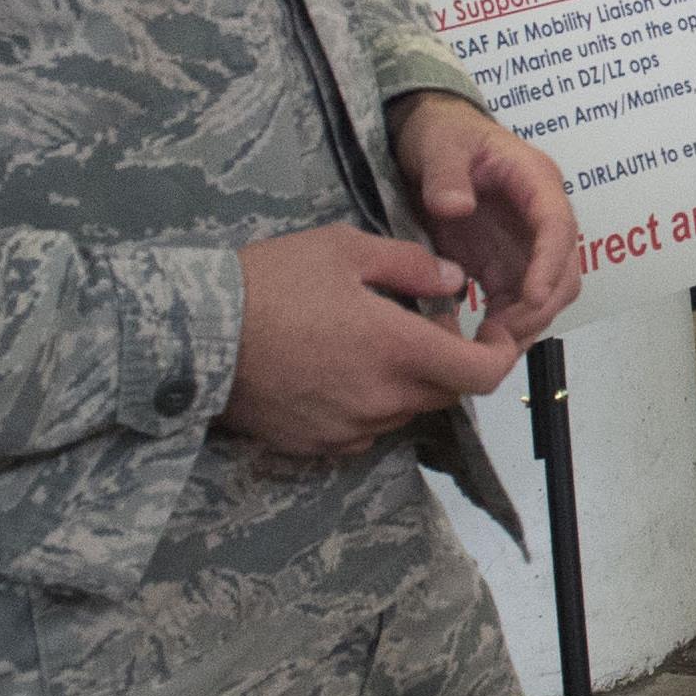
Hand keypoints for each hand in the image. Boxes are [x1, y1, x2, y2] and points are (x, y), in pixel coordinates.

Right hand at [225, 226, 523, 456]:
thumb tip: (454, 282)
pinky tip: (340, 370)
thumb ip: (410, 265)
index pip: (483, 374)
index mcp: (399, 351)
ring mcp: (349, 429)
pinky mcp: (318, 445)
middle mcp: (383, 400)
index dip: (502, 354)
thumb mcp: (345, 249)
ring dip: (408, 381)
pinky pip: (366, 429)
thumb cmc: (271, 282)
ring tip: (374, 341)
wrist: (193, 336)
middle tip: (423, 322)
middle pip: (447, 392)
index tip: (494, 332)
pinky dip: (371, 403)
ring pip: (407, 410)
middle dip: (451, 360)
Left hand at [397, 91, 583, 346]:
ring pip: (550, 293)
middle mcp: (541, 217)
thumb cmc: (443, 133)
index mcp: (536, 180)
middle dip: (541, 306)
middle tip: (501, 334)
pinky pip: (518, 304)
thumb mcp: (439, 144)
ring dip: (528, 322)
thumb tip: (456, 206)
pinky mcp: (506, 265)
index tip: (532, 298)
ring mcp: (526, 245)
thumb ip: (445, 173)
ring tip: (489, 344)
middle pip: (566, 269)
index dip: (550, 264)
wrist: (433, 141)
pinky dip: (507, 325)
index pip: (559, 226)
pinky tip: (479, 341)